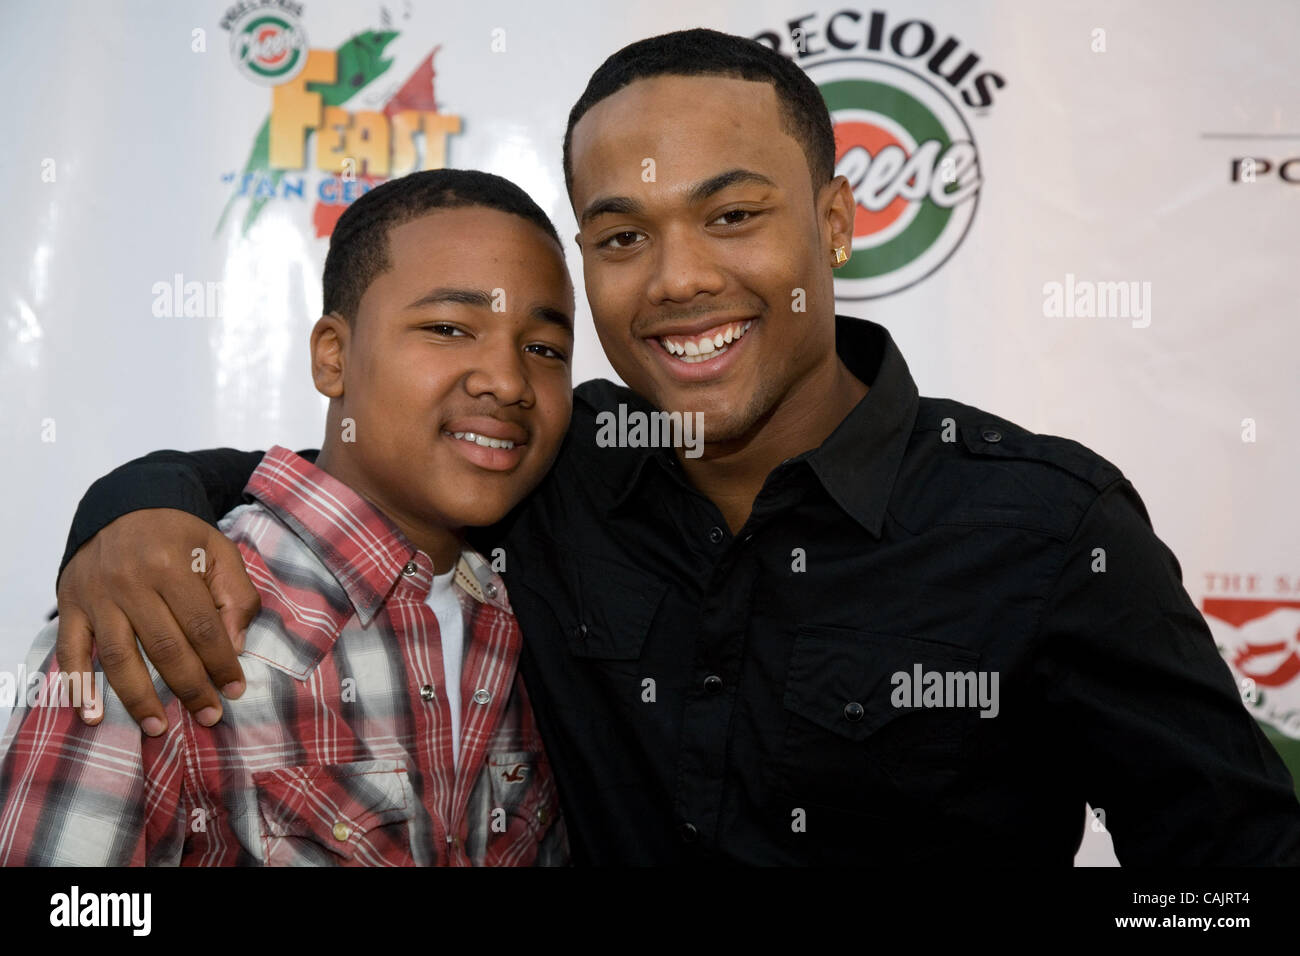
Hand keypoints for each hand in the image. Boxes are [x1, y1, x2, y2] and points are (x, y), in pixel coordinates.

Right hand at [55, 509, 258, 733]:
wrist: (125, 504)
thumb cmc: (181, 535)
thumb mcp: (220, 551)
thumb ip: (235, 597)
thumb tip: (233, 647)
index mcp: (172, 566)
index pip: (202, 627)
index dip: (221, 663)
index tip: (234, 689)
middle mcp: (131, 582)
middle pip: (164, 647)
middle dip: (190, 687)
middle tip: (209, 716)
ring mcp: (97, 596)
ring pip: (118, 656)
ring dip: (139, 697)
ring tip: (158, 727)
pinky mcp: (71, 605)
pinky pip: (71, 651)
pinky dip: (79, 686)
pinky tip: (93, 715)